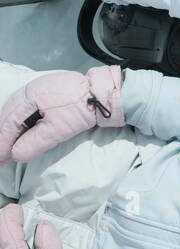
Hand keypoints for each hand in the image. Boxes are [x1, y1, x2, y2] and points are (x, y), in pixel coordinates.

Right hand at [0, 66, 123, 164]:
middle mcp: (28, 90)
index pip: (8, 124)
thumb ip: (33, 143)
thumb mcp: (57, 130)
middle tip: (1, 157)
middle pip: (8, 117)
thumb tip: (15, 154)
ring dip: (10, 130)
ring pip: (14, 112)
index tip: (0, 160)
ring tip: (7, 147)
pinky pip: (24, 107)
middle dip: (4, 138)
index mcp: (29, 97)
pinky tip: (20, 132)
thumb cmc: (81, 109)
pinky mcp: (43, 90)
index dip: (2, 144)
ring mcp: (35, 88)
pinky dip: (19, 121)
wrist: (101, 93)